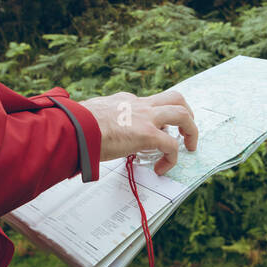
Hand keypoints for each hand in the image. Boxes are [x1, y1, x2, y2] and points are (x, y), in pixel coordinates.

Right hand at [80, 89, 198, 174]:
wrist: (75, 127)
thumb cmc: (77, 124)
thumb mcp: (90, 116)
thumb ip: (98, 121)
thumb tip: (90, 134)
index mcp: (126, 100)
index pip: (148, 103)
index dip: (154, 117)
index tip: (151, 132)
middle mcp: (139, 104)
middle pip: (174, 98)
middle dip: (185, 113)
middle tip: (185, 129)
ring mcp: (146, 117)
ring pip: (182, 113)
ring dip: (191, 130)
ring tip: (189, 146)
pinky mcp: (148, 134)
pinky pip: (172, 145)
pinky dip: (172, 158)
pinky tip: (161, 168)